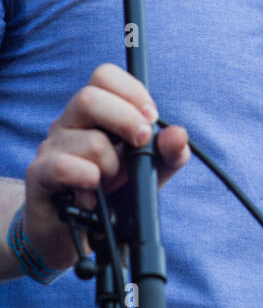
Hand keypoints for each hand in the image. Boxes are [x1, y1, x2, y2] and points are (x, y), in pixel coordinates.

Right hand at [23, 63, 189, 271]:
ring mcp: (51, 148)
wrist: (74, 232)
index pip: (104, 76)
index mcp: (93, 114)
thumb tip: (178, 135)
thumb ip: (167, 153)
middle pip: (89, 97)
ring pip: (89, 141)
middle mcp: (69, 124)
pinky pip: (64, 167)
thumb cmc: (110, 194)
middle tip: (141, 143)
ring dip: (112, 167)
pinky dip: (89, 180)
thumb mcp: (146, 172)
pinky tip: (93, 195)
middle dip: (127, 120)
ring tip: (109, 184)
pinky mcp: (40, 176)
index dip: (132, 92)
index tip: (150, 119)